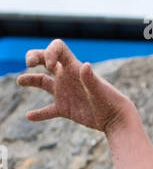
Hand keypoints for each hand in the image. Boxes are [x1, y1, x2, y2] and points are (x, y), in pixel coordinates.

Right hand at [17, 38, 132, 132]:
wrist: (116, 119)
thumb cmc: (111, 102)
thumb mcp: (100, 90)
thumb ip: (91, 79)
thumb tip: (85, 65)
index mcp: (74, 68)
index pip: (57, 49)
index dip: (49, 52)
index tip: (48, 65)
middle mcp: (67, 77)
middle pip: (45, 60)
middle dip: (34, 57)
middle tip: (28, 64)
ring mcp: (65, 92)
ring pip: (42, 82)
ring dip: (30, 80)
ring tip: (19, 81)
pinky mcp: (65, 108)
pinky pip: (48, 110)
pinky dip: (39, 114)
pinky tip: (29, 116)